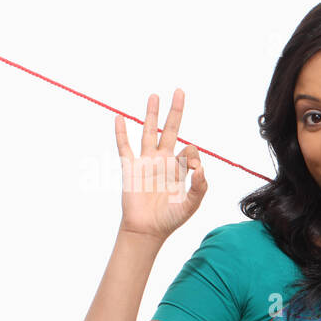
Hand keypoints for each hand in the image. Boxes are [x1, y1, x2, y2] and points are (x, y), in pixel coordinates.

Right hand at [116, 89, 206, 241]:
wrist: (147, 229)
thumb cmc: (170, 219)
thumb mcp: (191, 204)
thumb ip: (200, 187)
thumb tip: (201, 168)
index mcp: (180, 169)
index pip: (190, 150)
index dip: (193, 155)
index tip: (194, 169)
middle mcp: (164, 161)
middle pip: (170, 130)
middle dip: (175, 112)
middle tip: (180, 91)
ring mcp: (146, 162)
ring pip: (148, 132)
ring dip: (151, 114)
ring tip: (154, 95)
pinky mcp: (130, 167)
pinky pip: (124, 147)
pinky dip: (121, 132)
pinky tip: (119, 117)